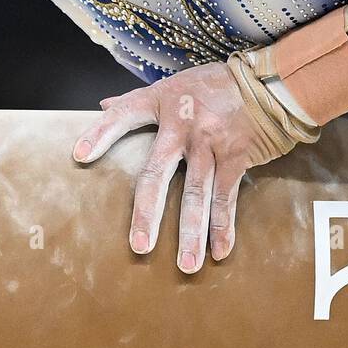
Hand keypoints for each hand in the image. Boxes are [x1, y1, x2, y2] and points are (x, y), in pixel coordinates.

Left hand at [72, 61, 291, 272]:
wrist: (268, 83)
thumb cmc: (215, 84)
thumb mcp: (174, 84)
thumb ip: (139, 98)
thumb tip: (103, 104)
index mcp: (162, 101)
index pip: (124, 115)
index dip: (100, 133)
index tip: (79, 156)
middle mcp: (183, 123)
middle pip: (158, 173)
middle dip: (148, 212)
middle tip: (140, 246)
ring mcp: (210, 142)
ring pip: (196, 193)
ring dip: (192, 232)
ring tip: (186, 264)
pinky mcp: (236, 156)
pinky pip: (226, 196)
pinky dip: (223, 226)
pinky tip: (219, 251)